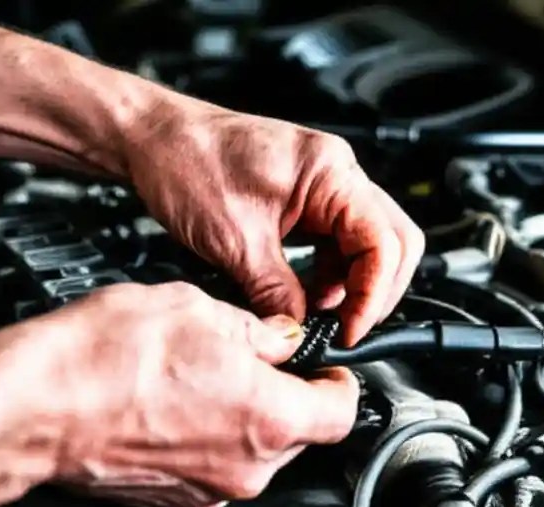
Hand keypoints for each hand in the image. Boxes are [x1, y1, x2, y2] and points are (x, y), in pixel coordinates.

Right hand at [0, 282, 358, 506]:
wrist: (35, 407)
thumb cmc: (104, 359)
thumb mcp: (198, 309)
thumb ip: (256, 331)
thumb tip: (277, 339)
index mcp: (269, 419)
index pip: (343, 412)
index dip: (340, 383)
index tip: (327, 369)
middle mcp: (245, 469)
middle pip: (298, 437)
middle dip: (286, 399)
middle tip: (255, 362)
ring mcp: (206, 492)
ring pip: (251, 455)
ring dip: (240, 420)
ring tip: (198, 378)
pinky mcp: (169, 502)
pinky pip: (208, 471)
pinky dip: (202, 442)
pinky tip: (169, 405)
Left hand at [122, 98, 424, 345]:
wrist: (151, 140)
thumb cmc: (186, 162)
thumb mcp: (234, 241)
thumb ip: (275, 291)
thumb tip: (297, 330)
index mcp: (329, 172)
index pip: (384, 242)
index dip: (373, 295)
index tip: (349, 330)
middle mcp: (335, 174)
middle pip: (392, 242)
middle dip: (375, 292)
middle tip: (346, 329)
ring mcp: (322, 187)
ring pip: (367, 246)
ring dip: (350, 287)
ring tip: (317, 316)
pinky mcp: (304, 202)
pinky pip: (335, 245)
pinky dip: (327, 277)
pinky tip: (303, 297)